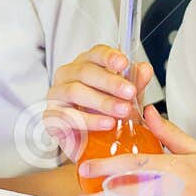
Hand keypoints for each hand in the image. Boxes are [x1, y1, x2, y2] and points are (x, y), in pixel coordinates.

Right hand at [44, 45, 154, 159]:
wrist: (90, 142)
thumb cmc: (105, 112)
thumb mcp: (126, 98)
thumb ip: (136, 83)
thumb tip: (144, 70)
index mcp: (86, 63)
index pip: (96, 53)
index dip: (109, 56)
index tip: (124, 63)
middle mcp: (68, 74)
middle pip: (86, 71)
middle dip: (110, 82)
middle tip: (130, 92)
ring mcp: (56, 94)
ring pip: (75, 91)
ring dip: (102, 101)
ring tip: (123, 111)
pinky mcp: (51, 116)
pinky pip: (68, 116)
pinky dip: (90, 120)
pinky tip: (107, 123)